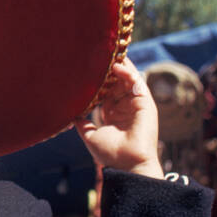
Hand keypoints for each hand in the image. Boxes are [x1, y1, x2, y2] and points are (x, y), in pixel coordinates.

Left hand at [73, 58, 162, 175]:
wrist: (127, 165)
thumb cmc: (111, 155)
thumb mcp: (91, 136)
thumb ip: (82, 123)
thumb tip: (70, 114)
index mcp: (114, 114)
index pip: (107, 90)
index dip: (99, 78)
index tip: (88, 65)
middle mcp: (126, 107)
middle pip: (118, 81)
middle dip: (109, 67)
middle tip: (98, 51)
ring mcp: (136, 104)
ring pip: (128, 79)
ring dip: (119, 65)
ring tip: (108, 51)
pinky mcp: (145, 104)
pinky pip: (137, 83)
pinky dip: (128, 73)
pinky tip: (117, 65)